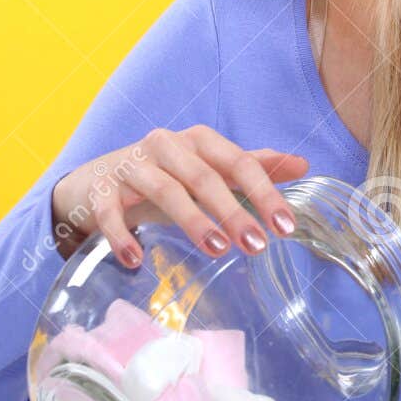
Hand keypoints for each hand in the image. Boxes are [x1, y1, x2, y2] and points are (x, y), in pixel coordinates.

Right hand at [49, 126, 309, 267]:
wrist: (97, 181)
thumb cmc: (166, 177)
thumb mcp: (210, 170)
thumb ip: (253, 168)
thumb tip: (303, 165)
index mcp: (198, 140)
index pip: (239, 163)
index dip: (264, 193)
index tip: (286, 227)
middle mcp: (165, 145)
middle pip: (204, 177)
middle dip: (233, 212)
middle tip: (257, 246)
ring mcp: (131, 165)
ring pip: (164, 190)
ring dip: (193, 221)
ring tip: (217, 251)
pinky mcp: (99, 189)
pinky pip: (110, 212)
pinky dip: (122, 235)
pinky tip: (136, 260)